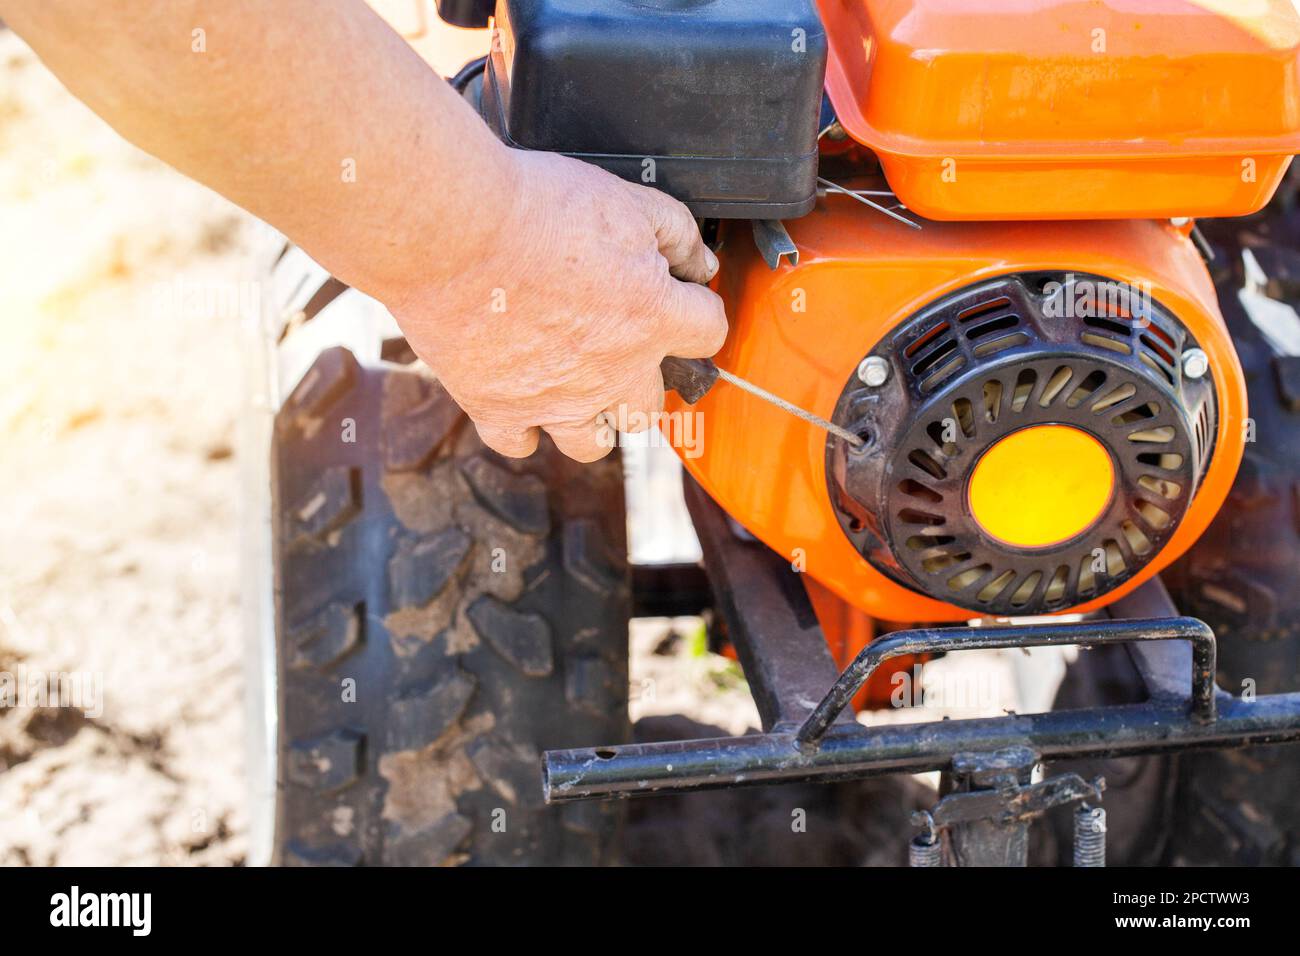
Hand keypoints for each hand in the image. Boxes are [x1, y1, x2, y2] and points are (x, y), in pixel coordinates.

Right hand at [390, 148, 727, 461]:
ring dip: (594, 420)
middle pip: (651, 405)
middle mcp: (614, 373)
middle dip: (642, 377)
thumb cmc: (535, 207)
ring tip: (577, 389)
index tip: (676, 297)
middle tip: (617, 345)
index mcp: (653, 318)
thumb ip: (676, 233)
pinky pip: (522, 443)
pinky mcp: (498, 409)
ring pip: (594, 442)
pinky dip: (525, 427)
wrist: (451, 230)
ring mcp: (556, 401)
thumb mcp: (625, 200)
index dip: (696, 308)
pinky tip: (522, 399)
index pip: (709, 332)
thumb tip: (699, 264)